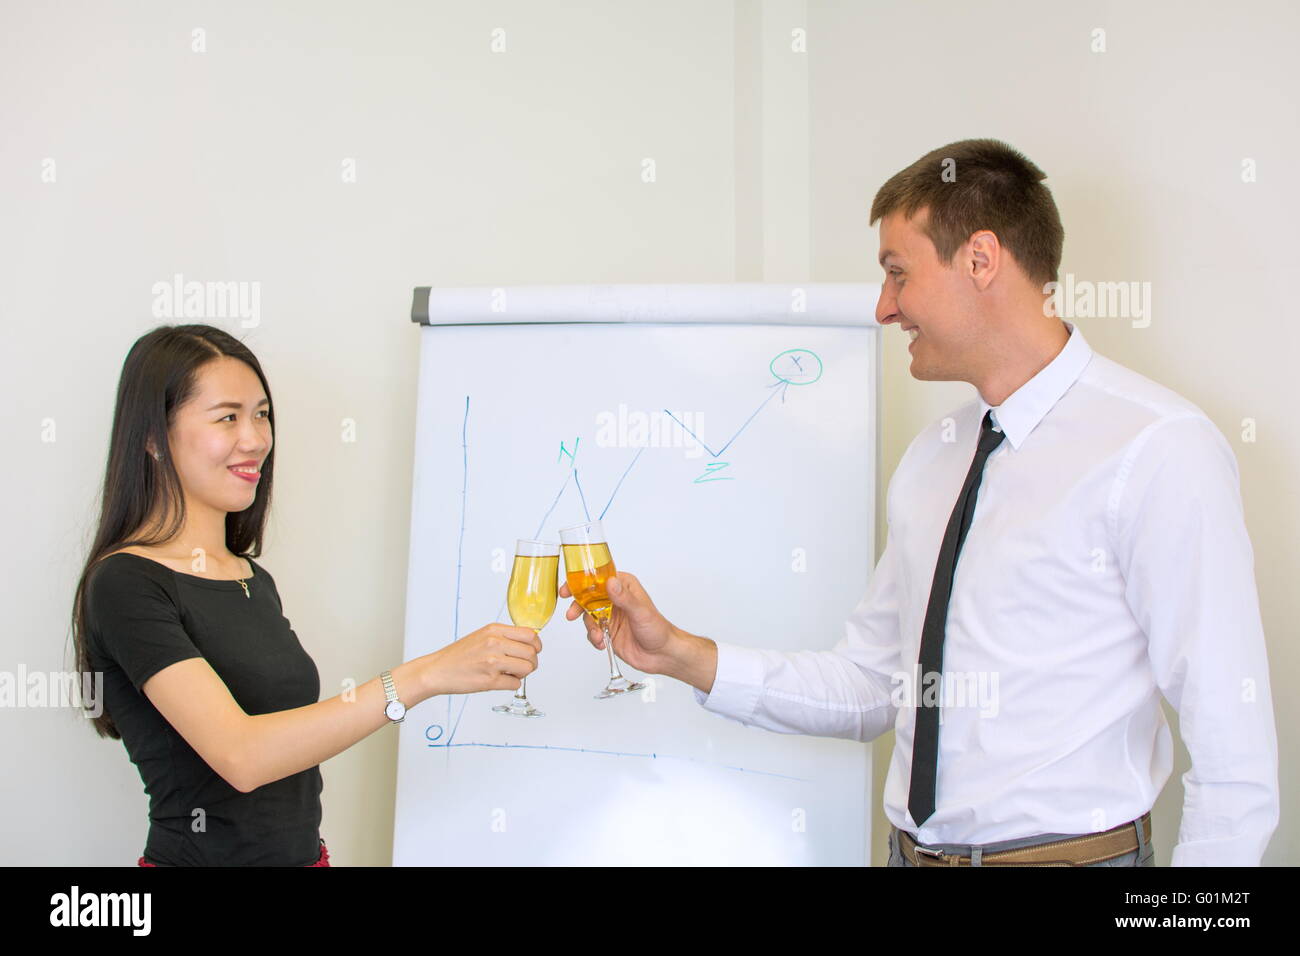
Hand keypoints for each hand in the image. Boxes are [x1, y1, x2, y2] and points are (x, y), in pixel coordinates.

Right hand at [421, 623, 541, 696]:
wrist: (437, 670)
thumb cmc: (459, 655)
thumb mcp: (483, 635)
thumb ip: (505, 637)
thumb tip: (529, 643)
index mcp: (494, 630)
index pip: (530, 635)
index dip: (536, 646)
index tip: (531, 652)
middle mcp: (495, 643)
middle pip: (532, 654)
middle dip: (531, 663)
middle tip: (520, 666)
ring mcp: (492, 662)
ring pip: (527, 669)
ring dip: (522, 674)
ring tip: (508, 673)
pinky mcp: (490, 680)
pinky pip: (515, 684)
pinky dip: (511, 685)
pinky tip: (499, 681)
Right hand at [559, 571, 678, 674]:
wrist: (661, 655)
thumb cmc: (658, 629)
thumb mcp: (640, 612)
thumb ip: (624, 598)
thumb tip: (610, 583)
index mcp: (624, 586)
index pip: (598, 578)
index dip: (581, 582)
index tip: (569, 589)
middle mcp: (615, 599)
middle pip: (588, 596)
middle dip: (578, 606)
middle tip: (571, 615)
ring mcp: (610, 615)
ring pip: (588, 616)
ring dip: (590, 627)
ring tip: (598, 636)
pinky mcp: (607, 631)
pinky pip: (592, 632)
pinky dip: (594, 638)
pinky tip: (602, 643)